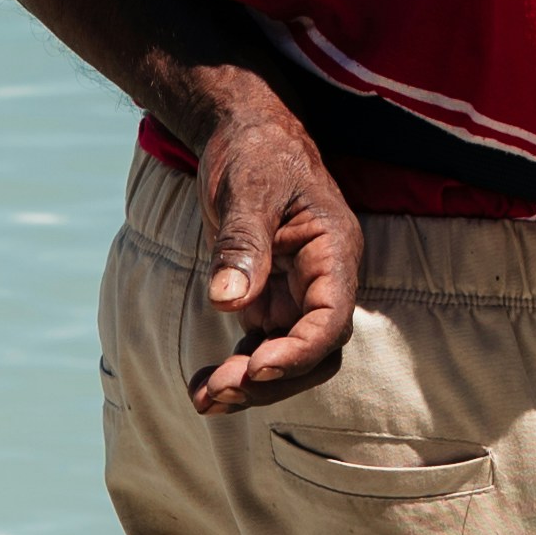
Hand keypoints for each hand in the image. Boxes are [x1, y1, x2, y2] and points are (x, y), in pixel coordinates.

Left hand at [183, 88, 364, 409]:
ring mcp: (296, 295)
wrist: (245, 134)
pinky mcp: (269, 301)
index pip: (332, 319)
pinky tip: (201, 389)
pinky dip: (234, 371)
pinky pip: (258, 348)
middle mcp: (323, 281)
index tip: (258, 368)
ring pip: (286, 359)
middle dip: (271, 379)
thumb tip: (228, 302)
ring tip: (203, 400)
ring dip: (249, 386)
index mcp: (334, 251)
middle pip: (314, 352)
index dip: (300, 352)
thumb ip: (242, 244)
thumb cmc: (256, 151)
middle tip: (220, 391)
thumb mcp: (247, 188)